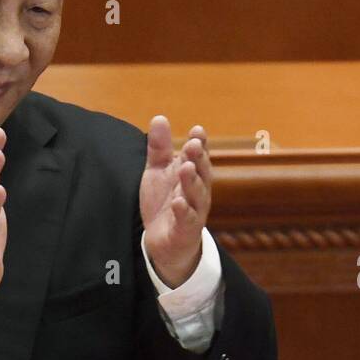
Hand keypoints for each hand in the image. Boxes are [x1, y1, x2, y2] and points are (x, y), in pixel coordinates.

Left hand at [139, 116, 211, 286]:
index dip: (199, 143)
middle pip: (201, 172)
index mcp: (192, 174)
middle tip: (193, 144)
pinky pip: (187, 220)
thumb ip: (159, 149)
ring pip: (197, 195)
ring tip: (185, 167)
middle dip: (198, 158)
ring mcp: (194, 210)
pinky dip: (183, 211)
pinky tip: (177, 202)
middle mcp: (197, 190)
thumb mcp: (158, 172)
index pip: (197, 156)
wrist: (163, 242)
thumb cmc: (165, 203)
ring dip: (192, 181)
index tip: (197, 130)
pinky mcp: (185, 230)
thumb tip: (159, 118)